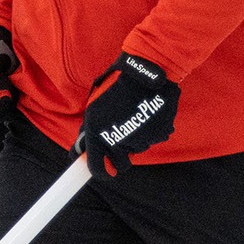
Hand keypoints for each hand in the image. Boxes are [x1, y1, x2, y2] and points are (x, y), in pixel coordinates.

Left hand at [78, 53, 179, 176]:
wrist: (145, 72)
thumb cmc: (115, 87)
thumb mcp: (93, 108)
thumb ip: (88, 132)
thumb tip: (83, 150)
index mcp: (99, 137)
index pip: (98, 170)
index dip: (102, 172)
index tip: (105, 169)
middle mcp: (119, 142)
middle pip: (122, 164)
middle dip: (121, 155)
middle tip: (122, 138)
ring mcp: (141, 139)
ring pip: (138, 149)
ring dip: (136, 139)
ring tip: (135, 115)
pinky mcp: (159, 134)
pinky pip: (154, 138)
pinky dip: (151, 130)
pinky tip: (148, 113)